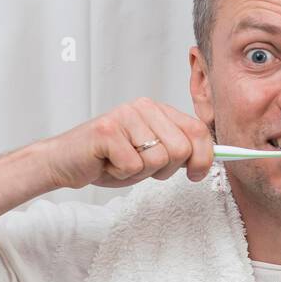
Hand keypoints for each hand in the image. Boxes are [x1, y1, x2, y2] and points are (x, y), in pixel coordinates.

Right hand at [39, 97, 214, 189]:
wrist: (66, 162)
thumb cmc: (109, 160)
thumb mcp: (152, 155)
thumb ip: (180, 151)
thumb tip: (214, 157)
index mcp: (159, 110)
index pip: (198, 130)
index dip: (204, 158)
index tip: (197, 174)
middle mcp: (144, 107)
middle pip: (181, 149)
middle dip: (166, 170)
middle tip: (141, 167)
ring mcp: (125, 116)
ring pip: (159, 159)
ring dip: (141, 173)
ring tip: (122, 164)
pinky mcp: (107, 130)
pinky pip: (134, 166)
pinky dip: (121, 174)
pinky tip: (108, 164)